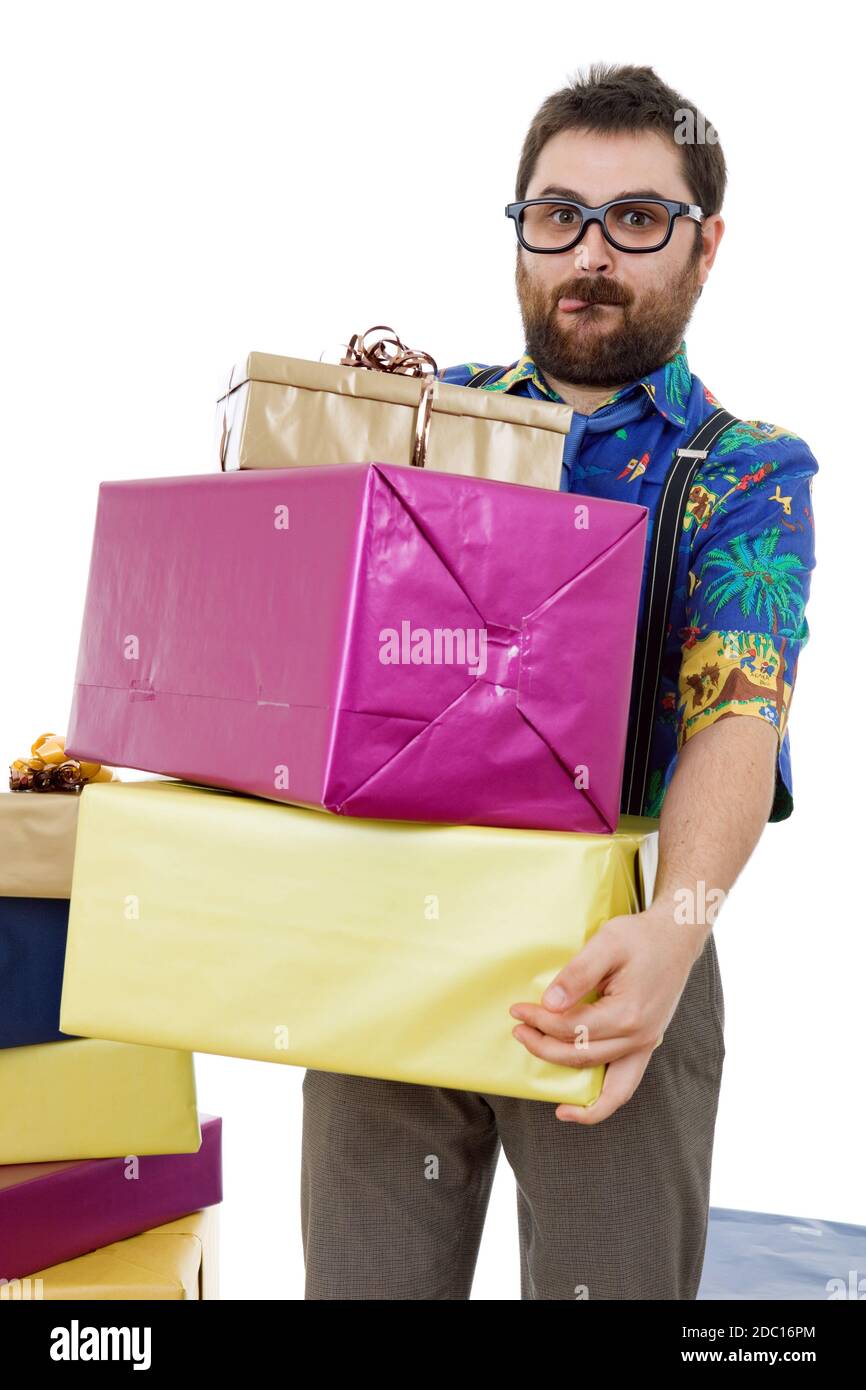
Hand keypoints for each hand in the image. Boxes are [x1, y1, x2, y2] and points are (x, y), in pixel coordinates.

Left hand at [509, 903, 708, 1124]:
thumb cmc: (641, 937)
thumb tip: (549, 1003)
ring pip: (601, 1081)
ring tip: (536, 1055)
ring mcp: (645, 1045)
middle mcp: (640, 1037)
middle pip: (580, 1056)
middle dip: (542, 1046)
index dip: (539, 1021)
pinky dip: (600, 1103)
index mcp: (628, 1013)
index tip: (518, 1009)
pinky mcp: (645, 1045)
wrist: (676, 937)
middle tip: (518, 1029)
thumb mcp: (606, 942)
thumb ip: (577, 973)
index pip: (572, 1028)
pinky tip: (574, 1106)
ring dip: (565, 1073)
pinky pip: (623, 1087)